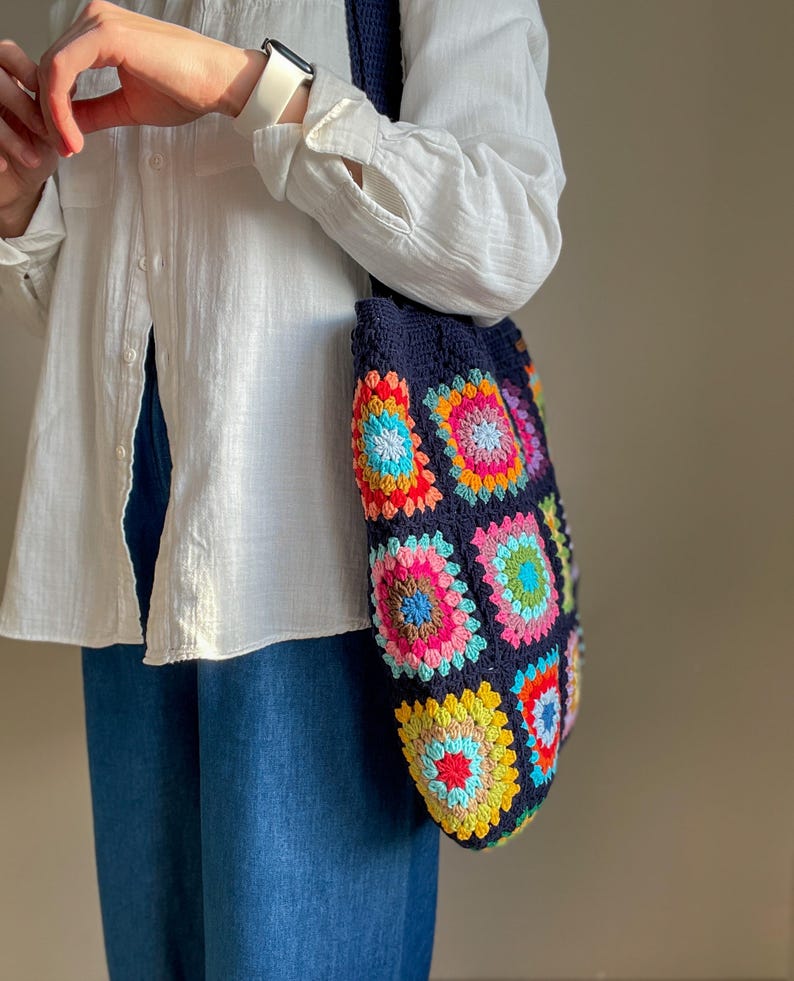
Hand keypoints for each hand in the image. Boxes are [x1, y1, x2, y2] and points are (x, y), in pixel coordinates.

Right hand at [0, 40, 58, 213]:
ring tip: (32, 159)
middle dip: (20, 103)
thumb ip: (56, 105)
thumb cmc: (34, 149)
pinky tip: (3, 166)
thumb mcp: (49, 126)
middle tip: (42, 130)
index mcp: (4, 76)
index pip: (8, 53)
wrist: (19, 182)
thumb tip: (73, 85)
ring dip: (8, 136)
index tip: (47, 94)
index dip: (25, 69)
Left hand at [36, 0, 264, 155]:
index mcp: (100, 31)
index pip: (60, 67)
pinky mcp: (104, 35)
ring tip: (69, 145)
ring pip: (50, 68)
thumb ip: (95, 111)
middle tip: (64, 148)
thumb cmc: (185, 90)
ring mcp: (98, 22)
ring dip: (53, 114)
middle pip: (47, 66)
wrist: (217, 82)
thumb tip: (68, 125)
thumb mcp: (128, 106)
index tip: (67, 143)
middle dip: (49, 113)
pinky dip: (61, 106)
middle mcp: (95, 18)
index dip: (55, 108)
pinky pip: (62, 70)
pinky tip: (74, 133)